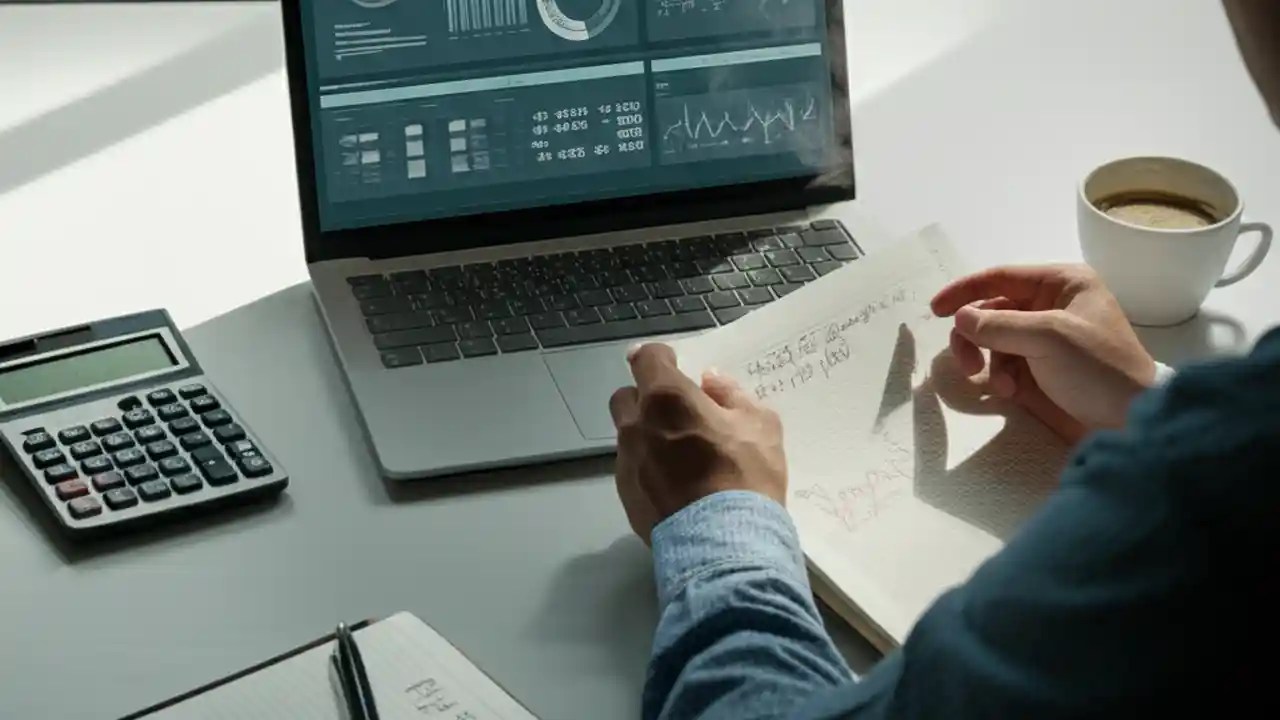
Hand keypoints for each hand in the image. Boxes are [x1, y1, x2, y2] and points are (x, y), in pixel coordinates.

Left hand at [609, 344, 786, 544]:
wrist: (724, 543)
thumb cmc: (746, 476)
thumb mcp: (761, 425)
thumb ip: (733, 395)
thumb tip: (711, 382)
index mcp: (667, 398)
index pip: (647, 358)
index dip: (658, 357)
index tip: (672, 364)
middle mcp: (637, 425)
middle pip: (626, 396)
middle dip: (645, 397)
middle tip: (674, 412)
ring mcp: (627, 462)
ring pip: (628, 436)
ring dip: (647, 436)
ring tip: (678, 456)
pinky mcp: (626, 495)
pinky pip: (632, 469)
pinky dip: (648, 469)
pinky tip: (674, 487)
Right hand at [931, 264, 1156, 442]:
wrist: (1131, 422)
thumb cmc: (1098, 369)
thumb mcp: (1049, 337)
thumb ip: (999, 324)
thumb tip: (960, 318)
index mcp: (1062, 284)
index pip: (1001, 277)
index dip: (965, 291)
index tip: (936, 310)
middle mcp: (1051, 307)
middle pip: (991, 310)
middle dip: (975, 336)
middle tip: (968, 363)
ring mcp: (1045, 340)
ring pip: (993, 340)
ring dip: (989, 362)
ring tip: (1002, 386)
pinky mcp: (1041, 370)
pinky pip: (1004, 365)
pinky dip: (1001, 378)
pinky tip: (1012, 393)